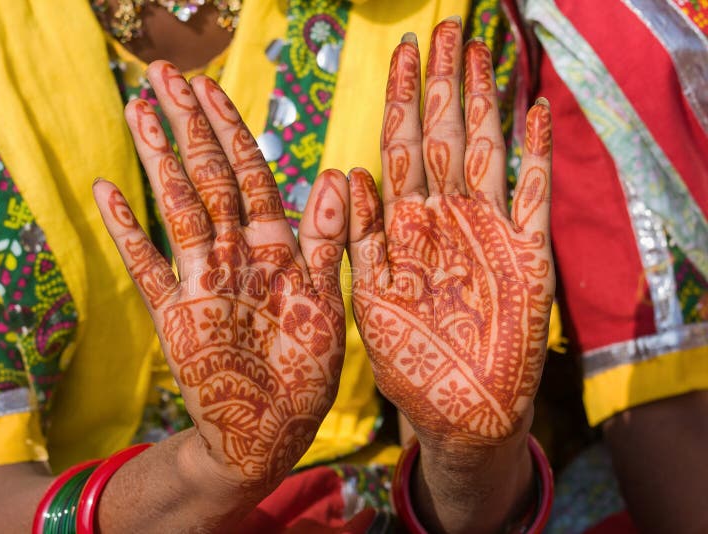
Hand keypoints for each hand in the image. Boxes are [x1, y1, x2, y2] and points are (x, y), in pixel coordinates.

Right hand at [94, 61, 348, 490]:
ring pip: (177, 208)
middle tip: (163, 74)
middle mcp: (236, 254)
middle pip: (208, 178)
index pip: (250, 174)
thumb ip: (326, 241)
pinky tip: (107, 192)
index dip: (231, 130)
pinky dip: (127, 232)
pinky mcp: (174, 316)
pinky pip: (147, 267)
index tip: (211, 87)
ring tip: (136, 111)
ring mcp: (201, 281)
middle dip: (188, 126)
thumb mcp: (327, 302)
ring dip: (158, 160)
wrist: (270, 435)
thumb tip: (339, 174)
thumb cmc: (305, 371)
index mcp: (277, 247)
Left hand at [349, 22, 553, 447]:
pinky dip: (536, 156)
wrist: (458, 412)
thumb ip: (359, 237)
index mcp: (406, 226)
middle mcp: (447, 218)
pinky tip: (536, 110)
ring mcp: (489, 233)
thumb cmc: (409, 360)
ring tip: (483, 52)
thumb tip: (348, 172)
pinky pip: (532, 197)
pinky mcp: (527, 258)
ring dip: (486, 103)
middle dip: (444, 83)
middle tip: (446, 27)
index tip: (401, 50)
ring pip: (487, 153)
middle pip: (446, 136)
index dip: (401, 99)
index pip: (401, 146)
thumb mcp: (371, 297)